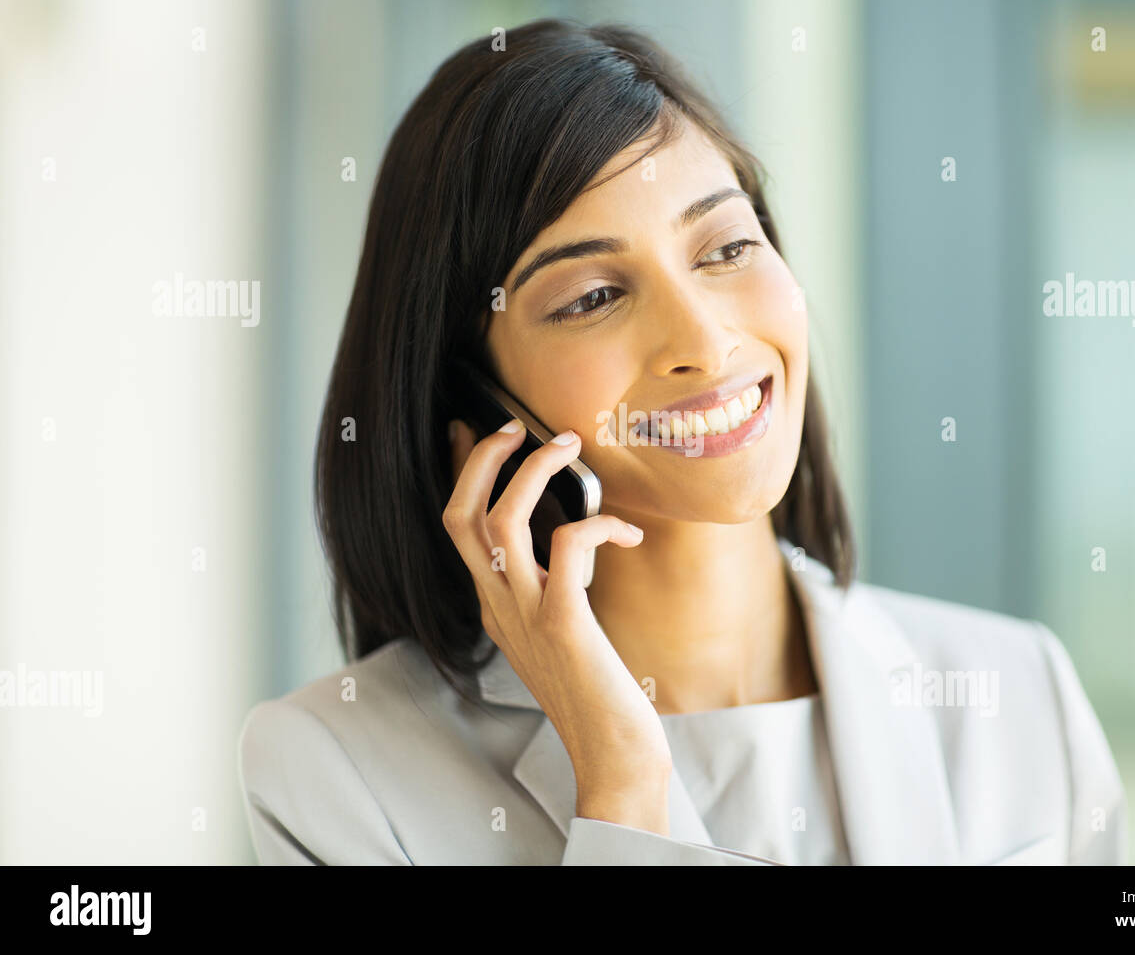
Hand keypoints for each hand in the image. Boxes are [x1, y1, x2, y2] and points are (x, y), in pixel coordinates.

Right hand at [443, 417, 672, 834]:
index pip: (457, 527)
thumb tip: (566, 541)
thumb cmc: (598, 695)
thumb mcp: (560, 634)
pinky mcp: (563, 624)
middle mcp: (498, 607)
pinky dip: (597, 524)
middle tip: (518, 426)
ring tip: (568, 448)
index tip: (473, 430)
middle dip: (483, 457)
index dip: (461, 472)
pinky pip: (566, 546)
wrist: (613, 756)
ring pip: (502, 519)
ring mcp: (526, 616)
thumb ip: (551, 591)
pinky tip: (628, 535)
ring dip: (534, 471)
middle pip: (460, 513)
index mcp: (494, 607)